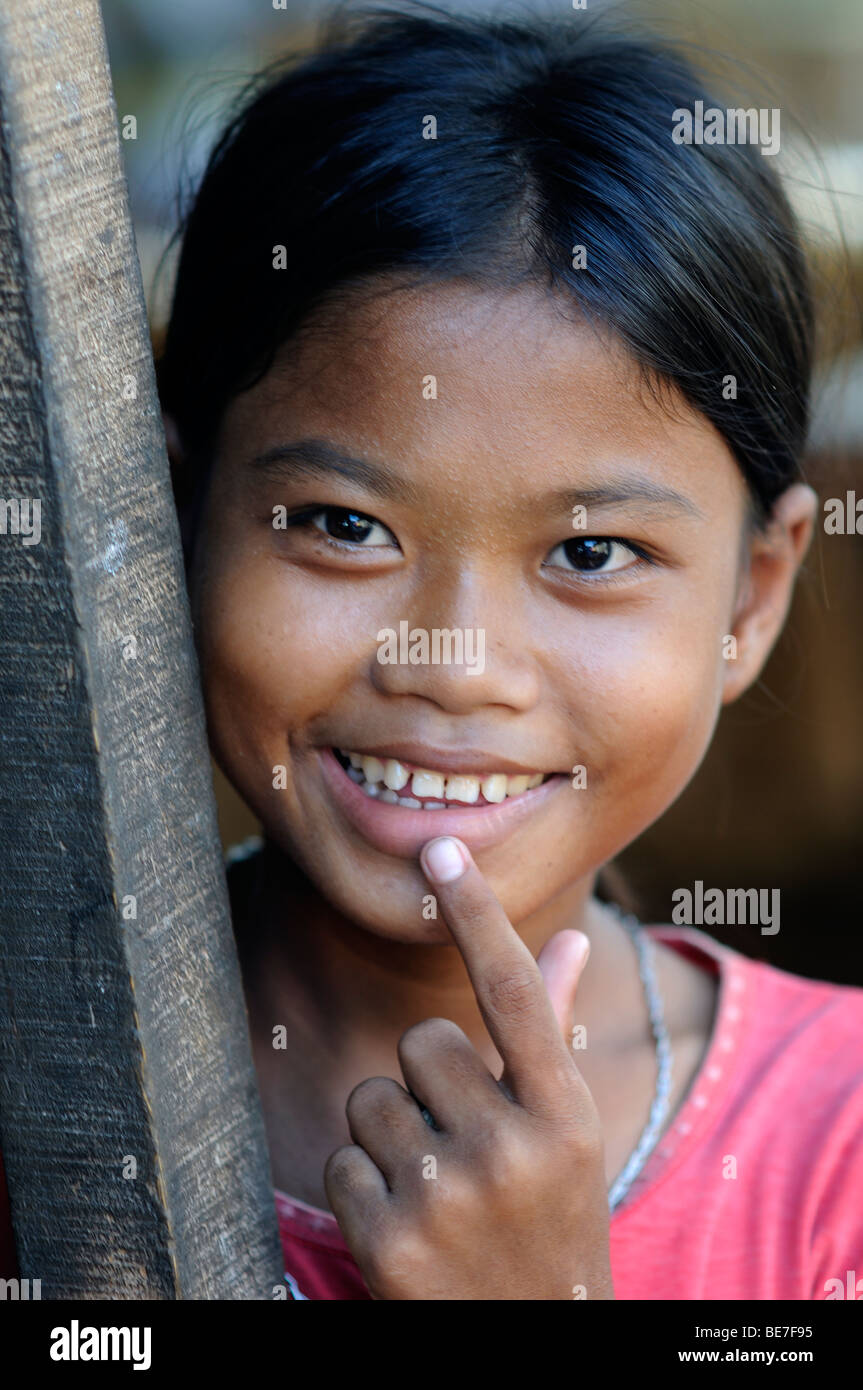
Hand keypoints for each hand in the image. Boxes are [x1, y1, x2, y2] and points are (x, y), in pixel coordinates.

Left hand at [323, 835, 613, 1299]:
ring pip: (372, 1097)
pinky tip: (407, 1229)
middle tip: (462, 1142)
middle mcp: (512, 1150)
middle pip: (421, 1042)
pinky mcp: (389, 1242)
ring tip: (437, 1190)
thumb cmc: (548, 1223)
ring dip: (391, 1135)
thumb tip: (570, 936)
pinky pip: (342, 1161)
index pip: (514, 993)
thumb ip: (551, 1035)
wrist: (530, 1349)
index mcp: (565, 1116)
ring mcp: (449, 1198)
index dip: (477, 915)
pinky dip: (363, 1189)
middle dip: (427, 1080)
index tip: (442, 850)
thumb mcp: (566, 1136)